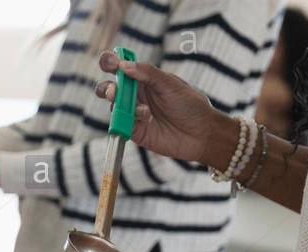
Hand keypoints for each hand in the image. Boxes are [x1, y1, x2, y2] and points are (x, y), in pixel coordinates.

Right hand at [94, 50, 232, 167]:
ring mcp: (133, 113)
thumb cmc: (190, 105)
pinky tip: (147, 117)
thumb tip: (124, 65)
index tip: (111, 62)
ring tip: (140, 108)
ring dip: (120, 104)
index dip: (110, 62)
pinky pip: (121, 124)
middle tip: (114, 91)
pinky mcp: (134, 131)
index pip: (120, 67)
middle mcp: (135, 95)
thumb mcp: (171, 84)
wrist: (200, 133)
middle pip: (109, 88)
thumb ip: (148, 73)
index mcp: (143, 78)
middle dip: (107, 88)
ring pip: (113, 106)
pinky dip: (130, 119)